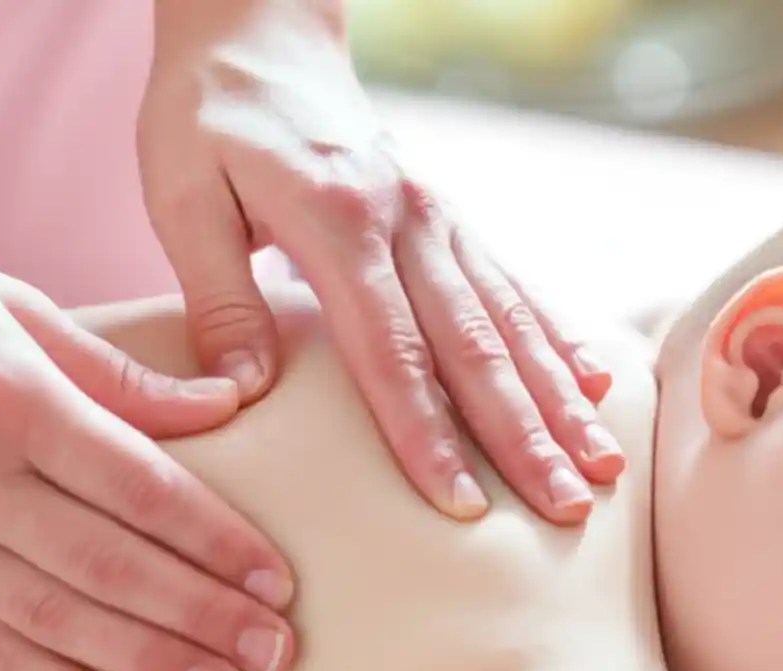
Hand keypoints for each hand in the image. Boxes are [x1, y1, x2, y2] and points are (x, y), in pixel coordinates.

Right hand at [0, 214, 293, 670]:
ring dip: (147, 663)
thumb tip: (223, 403)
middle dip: (202, 616)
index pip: (142, 488)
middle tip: (270, 655)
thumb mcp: (14, 306)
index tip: (274, 582)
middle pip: (111, 566)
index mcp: (11, 398)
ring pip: (55, 619)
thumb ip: (120, 374)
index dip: (218, 541)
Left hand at [139, 0, 624, 524]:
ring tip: (600, 465)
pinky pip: (514, 280)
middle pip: (474, 345)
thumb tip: (247, 391)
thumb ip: (218, 295)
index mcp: (337, 220)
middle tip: (565, 510)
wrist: (259, 32)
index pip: (390, 351)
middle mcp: (407, 218)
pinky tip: (593, 379)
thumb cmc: (210, 117)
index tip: (460, 506)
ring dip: (558, 398)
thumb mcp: (181, 195)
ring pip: (511, 319)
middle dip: (524, 436)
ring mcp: (438, 214)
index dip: (425, 434)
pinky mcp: (449, 213)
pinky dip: (556, 334)